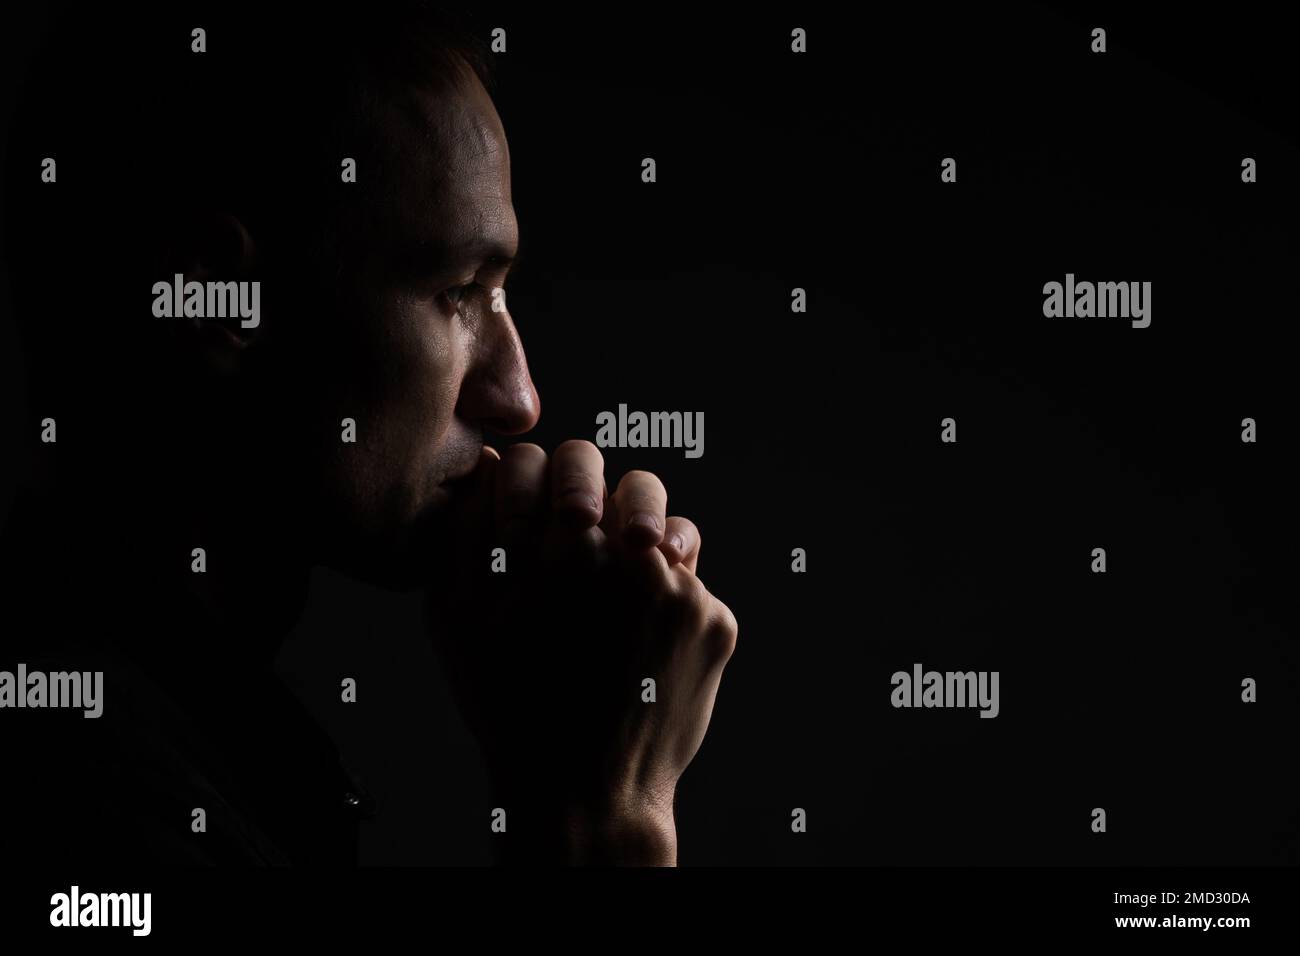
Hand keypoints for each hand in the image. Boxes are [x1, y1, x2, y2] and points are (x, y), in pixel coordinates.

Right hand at [423, 440, 737, 864]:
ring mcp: (676, 585)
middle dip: (589, 491)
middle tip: (577, 521)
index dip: (526, 482)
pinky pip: (689, 580)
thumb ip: (466, 531)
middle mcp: (621, 552)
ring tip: (614, 586)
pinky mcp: (713, 619)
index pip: (542, 460)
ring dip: (638, 539)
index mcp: (552, 544)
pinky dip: (663, 599)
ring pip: (662, 524)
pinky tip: (636, 643)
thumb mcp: (455, 617)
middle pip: (611, 474)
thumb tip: (488, 469)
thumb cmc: (508, 703)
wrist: (583, 793)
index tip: (525, 517)